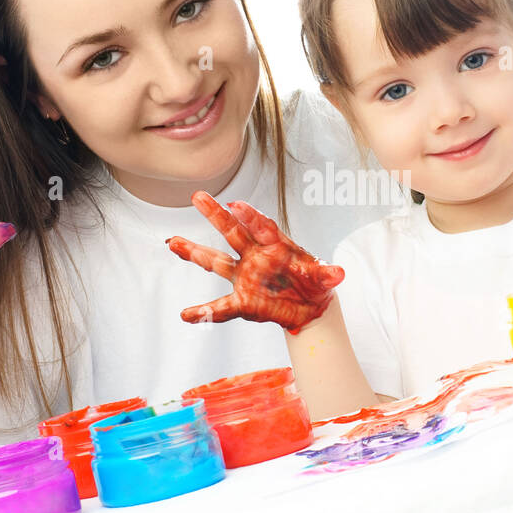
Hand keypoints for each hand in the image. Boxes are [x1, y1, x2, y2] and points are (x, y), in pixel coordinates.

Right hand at [167, 191, 343, 333]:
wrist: (311, 306)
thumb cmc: (315, 283)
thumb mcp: (324, 279)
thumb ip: (327, 274)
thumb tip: (339, 273)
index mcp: (276, 244)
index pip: (262, 226)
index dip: (250, 216)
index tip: (236, 204)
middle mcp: (255, 256)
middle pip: (233, 233)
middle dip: (216, 215)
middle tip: (198, 197)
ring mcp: (245, 276)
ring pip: (217, 262)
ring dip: (195, 252)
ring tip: (173, 242)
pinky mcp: (242, 301)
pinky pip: (221, 307)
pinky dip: (204, 313)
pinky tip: (187, 315)